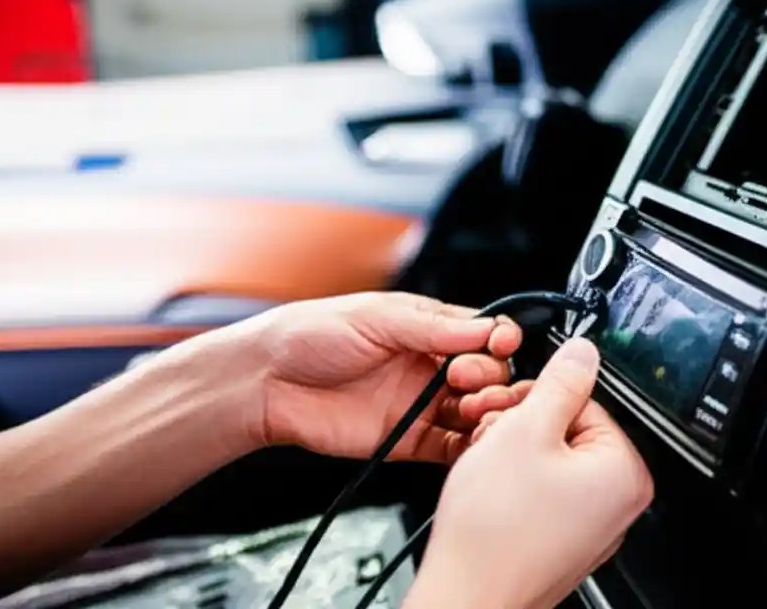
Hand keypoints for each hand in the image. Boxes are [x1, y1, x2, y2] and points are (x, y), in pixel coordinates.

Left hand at [236, 292, 524, 463]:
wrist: (267, 382)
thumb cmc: (312, 334)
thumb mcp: (378, 317)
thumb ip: (435, 327)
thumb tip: (489, 328)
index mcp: (430, 329)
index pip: (486, 335)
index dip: (499, 341)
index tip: (499, 345)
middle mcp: (432, 366)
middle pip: (490, 376)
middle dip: (491, 378)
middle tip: (464, 379)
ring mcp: (423, 405)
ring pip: (478, 413)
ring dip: (489, 413)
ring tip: (472, 411)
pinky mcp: (410, 441)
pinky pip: (452, 448)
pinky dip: (470, 447)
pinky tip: (472, 441)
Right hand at [405, 339, 653, 608]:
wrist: (465, 599)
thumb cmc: (494, 532)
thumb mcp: (525, 430)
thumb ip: (559, 381)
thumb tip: (583, 350)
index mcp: (626, 472)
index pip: (587, 401)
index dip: (539, 397)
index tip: (511, 407)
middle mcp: (618, 502)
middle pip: (569, 429)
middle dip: (523, 425)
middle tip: (492, 434)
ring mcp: (591, 526)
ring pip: (551, 460)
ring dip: (513, 452)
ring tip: (486, 467)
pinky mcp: (562, 541)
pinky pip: (543, 494)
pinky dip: (514, 484)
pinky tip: (490, 493)